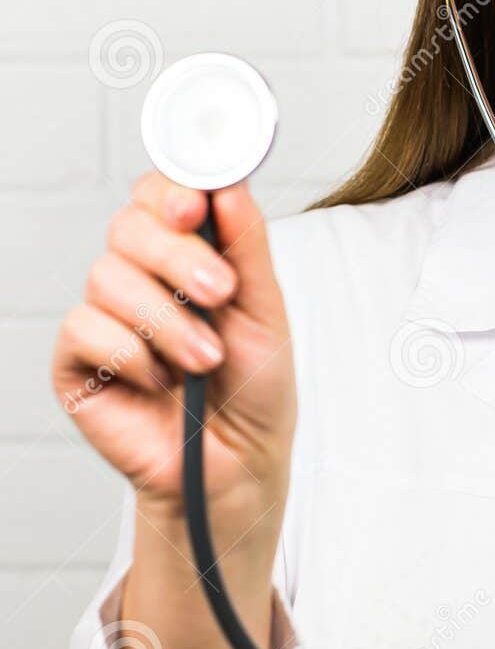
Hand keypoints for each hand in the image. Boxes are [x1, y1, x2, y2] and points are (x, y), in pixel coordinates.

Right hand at [52, 173, 296, 563]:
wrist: (240, 463)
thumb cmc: (253, 387)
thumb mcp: (266, 309)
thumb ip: (247, 246)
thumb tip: (229, 185)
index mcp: (183, 254)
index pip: (158, 195)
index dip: (169, 191)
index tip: (194, 205)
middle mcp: (138, 277)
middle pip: (128, 225)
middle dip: (178, 257)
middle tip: (220, 293)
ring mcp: (103, 317)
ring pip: (107, 275)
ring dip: (167, 320)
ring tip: (205, 360)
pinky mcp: (75, 361)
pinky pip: (84, 328)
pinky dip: (132, 354)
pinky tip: (160, 383)